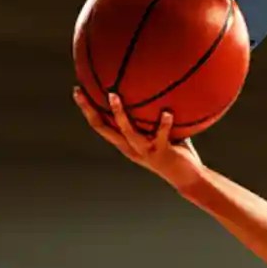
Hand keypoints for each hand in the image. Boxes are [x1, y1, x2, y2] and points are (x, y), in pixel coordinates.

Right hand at [72, 87, 203, 189]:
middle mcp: (130, 148)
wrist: (187, 179)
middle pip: (103, 128)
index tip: (79, 91)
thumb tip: (156, 89)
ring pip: (127, 131)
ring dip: (119, 113)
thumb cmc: (176, 152)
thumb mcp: (159, 133)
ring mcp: (145, 151)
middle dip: (89, 110)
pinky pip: (161, 135)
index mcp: (126, 144)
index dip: (88, 110)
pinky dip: (164, 124)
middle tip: (80, 92)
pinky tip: (167, 113)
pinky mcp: (161, 152)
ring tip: (114, 96)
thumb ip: (154, 117)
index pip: (101, 125)